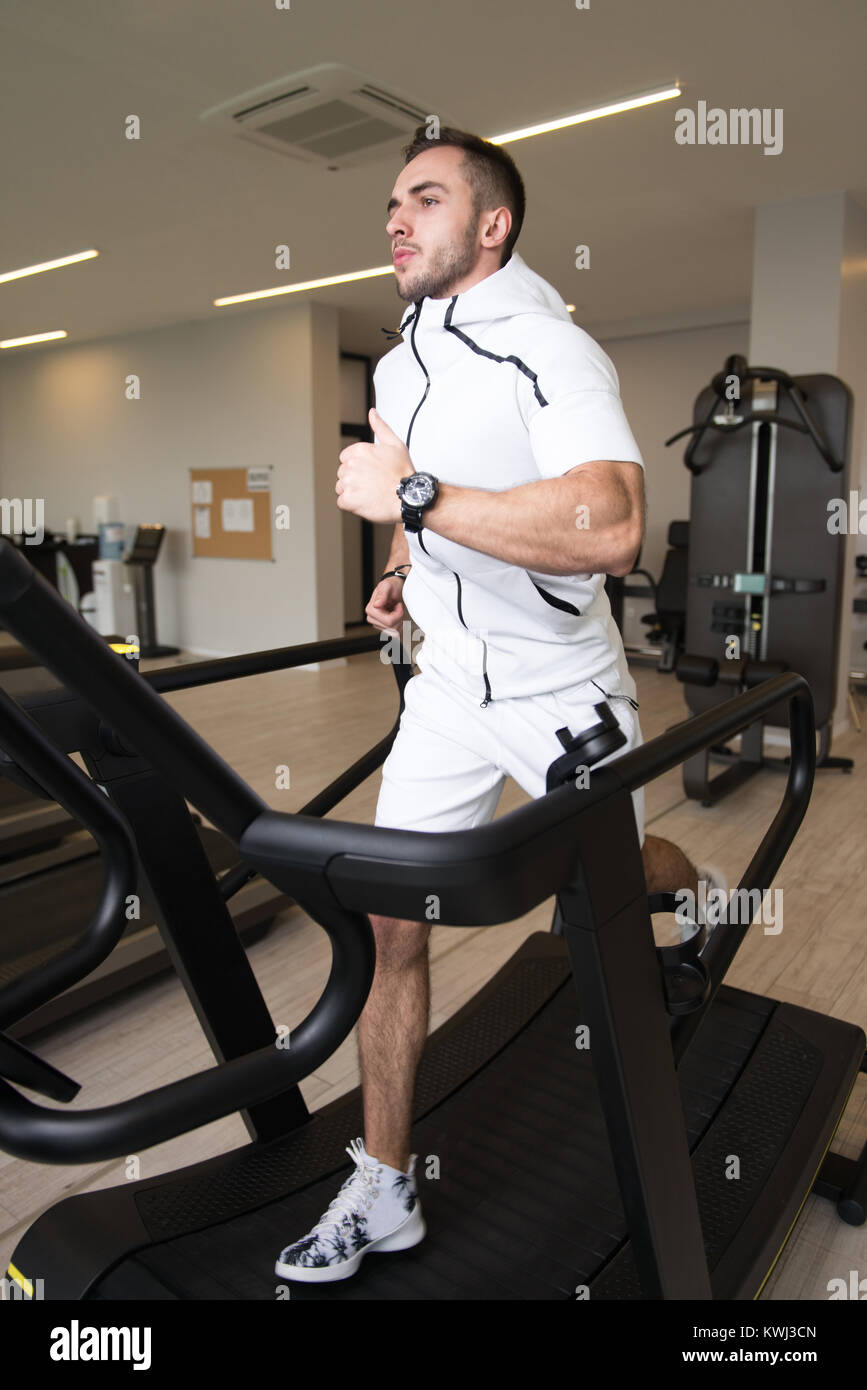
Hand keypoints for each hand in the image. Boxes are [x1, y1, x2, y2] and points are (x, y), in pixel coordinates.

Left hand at [336, 408, 411, 523]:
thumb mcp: (395, 444)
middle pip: (342, 473)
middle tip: (372, 484)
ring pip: (341, 487)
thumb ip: (380, 427)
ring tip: (370, 493)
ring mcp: (349, 483)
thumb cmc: (403, 473)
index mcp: (360, 451)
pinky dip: (351, 505)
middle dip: (354, 479)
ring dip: (352, 492)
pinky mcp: (349, 499)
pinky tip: (365, 501)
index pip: (345, 459)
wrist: (408, 496)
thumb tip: (372, 413)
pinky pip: (341, 502)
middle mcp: (352, 465)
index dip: (357, 466)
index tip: (369, 472)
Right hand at [365, 575, 406, 632]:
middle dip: (399, 617)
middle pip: (391, 627)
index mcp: (371, 610)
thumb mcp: (388, 586)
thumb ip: (382, 595)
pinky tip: (397, 616)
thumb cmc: (392, 585)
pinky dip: (399, 624)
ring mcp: (376, 624)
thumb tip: (376, 605)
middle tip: (398, 606)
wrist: (395, 587)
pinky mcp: (382, 627)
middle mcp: (371, 618)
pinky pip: (393, 633)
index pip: (389, 621)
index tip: (398, 604)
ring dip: (399, 620)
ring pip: (393, 631)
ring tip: (396, 609)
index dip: (398, 613)